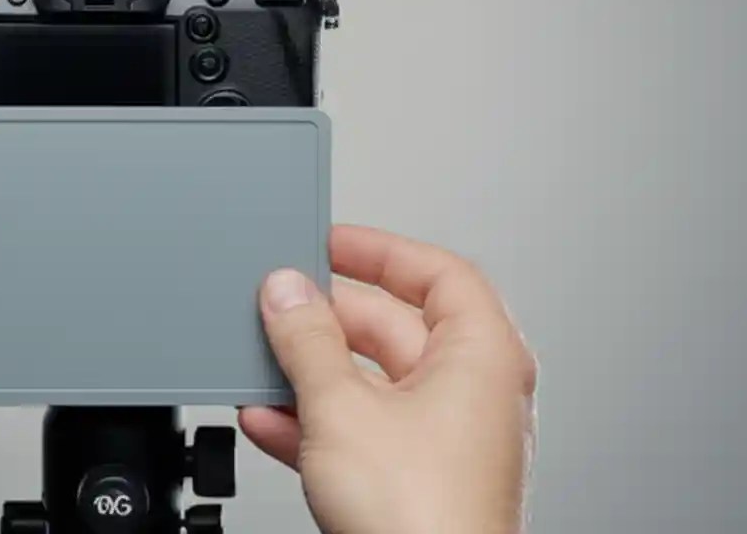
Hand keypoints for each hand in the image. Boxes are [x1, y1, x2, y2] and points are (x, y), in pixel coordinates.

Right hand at [239, 224, 536, 533]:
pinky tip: (268, 421)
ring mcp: (446, 441)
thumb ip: (307, 341)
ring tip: (263, 363)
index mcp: (483, 355)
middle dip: (328, 320)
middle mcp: (473, 393)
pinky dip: (315, 423)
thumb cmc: (427, 519)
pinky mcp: (415, 481)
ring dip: (312, 375)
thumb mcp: (343, 408)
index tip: (332, 242)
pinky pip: (362, 431)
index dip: (381, 250)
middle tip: (281, 305)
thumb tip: (287, 292)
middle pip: (395, 328)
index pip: (438, 272)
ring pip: (371, 384)